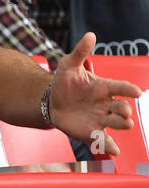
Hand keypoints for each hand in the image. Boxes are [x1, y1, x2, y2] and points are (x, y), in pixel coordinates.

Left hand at [51, 32, 140, 154]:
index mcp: (104, 87)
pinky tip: (115, 152)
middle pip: (121, 107)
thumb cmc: (64, 83)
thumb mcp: (68, 65)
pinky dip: (110, 146)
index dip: (129, 90)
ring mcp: (101, 118)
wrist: (50, 101)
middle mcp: (107, 104)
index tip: (137, 92)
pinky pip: (104, 140)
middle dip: (125, 110)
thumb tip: (90, 35)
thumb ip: (80, 52)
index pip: (121, 88)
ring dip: (122, 124)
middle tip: (125, 112)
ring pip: (116, 123)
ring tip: (126, 124)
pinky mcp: (92, 131)